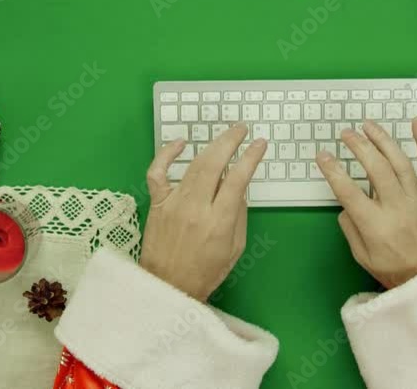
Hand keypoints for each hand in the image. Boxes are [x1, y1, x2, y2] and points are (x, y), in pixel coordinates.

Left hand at [140, 124, 266, 300]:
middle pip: (214, 163)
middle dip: (231, 141)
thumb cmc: (206, 272)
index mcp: (219, 222)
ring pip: (193, 165)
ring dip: (211, 145)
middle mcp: (196, 208)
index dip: (251, 157)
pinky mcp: (157, 203)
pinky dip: (167, 154)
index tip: (260, 144)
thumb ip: (239, 215)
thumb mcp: (235, 248)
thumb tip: (238, 187)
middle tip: (242, 129)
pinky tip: (180, 143)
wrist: (167, 287)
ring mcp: (173, 203)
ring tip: (224, 136)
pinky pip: (158, 172)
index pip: (238, 179)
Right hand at [316, 118, 416, 288]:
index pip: (347, 191)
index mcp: (375, 224)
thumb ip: (351, 228)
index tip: (322, 156)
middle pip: (374, 167)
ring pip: (398, 161)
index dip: (332, 171)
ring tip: (368, 126)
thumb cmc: (398, 272)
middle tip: (346, 134)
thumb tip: (346, 204)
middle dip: (357, 146)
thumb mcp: (363, 257)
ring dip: (382, 139)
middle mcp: (396, 207)